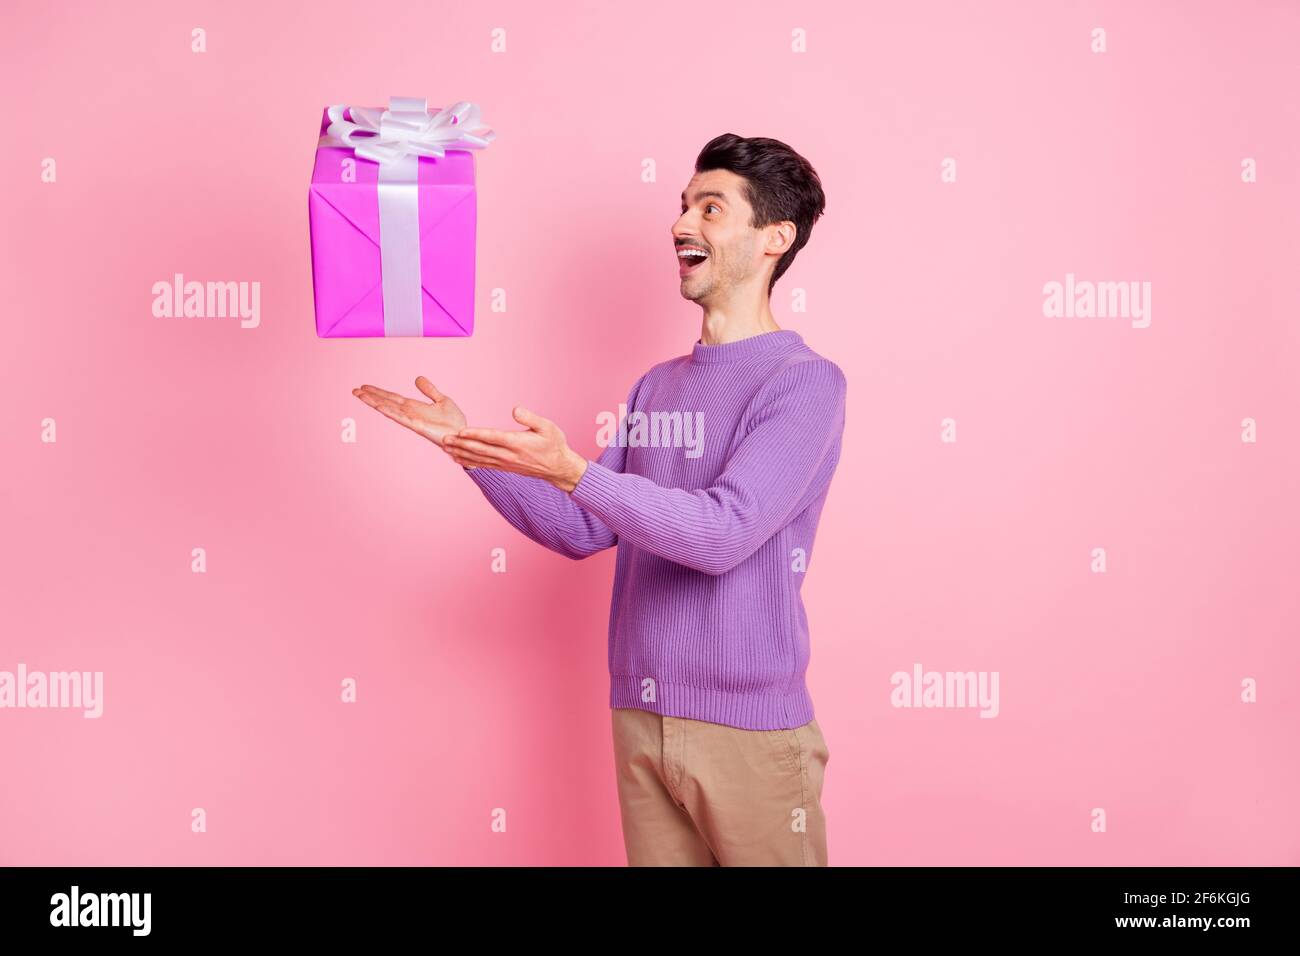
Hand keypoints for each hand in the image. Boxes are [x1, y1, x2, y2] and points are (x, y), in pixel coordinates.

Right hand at [352, 377, 466, 451]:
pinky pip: (402, 418)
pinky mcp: (418, 427)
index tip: (364, 387)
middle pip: (386, 402)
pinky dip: (391, 412)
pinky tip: (380, 407)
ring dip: (375, 402)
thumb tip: (417, 378)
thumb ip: (429, 390)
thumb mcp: (441, 399)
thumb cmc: (454, 421)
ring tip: (361, 396)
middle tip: (354, 390)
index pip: (392, 397)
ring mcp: (412, 420)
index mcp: (414, 407)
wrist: (462, 435)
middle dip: (371, 396)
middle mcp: (410, 413)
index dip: (378, 392)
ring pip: (389, 409)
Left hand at [443, 407, 588, 491]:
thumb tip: (515, 409)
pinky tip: (457, 458)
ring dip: (461, 453)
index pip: (493, 437)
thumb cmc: (554, 444)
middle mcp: (509, 455)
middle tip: (444, 439)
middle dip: (461, 444)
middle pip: (481, 449)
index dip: (476, 434)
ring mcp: (505, 463)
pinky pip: (483, 465)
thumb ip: (531, 418)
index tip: (461, 431)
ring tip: (445, 448)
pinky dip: (469, 461)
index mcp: (518, 443)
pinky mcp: (504, 467)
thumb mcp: (548, 427)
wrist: (559, 468)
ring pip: (479, 458)